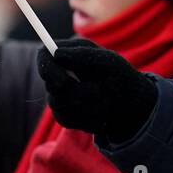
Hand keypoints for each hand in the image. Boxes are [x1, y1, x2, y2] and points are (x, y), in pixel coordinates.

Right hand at [36, 38, 158, 141]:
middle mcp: (59, 73)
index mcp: (68, 53)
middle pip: (50, 83)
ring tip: (106, 101)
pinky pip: (67, 119)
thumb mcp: (107, 61)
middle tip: (96, 92)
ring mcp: (58, 94)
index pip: (44, 55)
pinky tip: (101, 114)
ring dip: (87, 104)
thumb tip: (56, 52)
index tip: (61, 82)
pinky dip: (87, 118)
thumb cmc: (119, 75)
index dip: (47, 67)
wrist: (128, 103)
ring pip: (59, 104)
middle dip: (74, 91)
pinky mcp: (63, 114)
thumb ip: (82, 55)